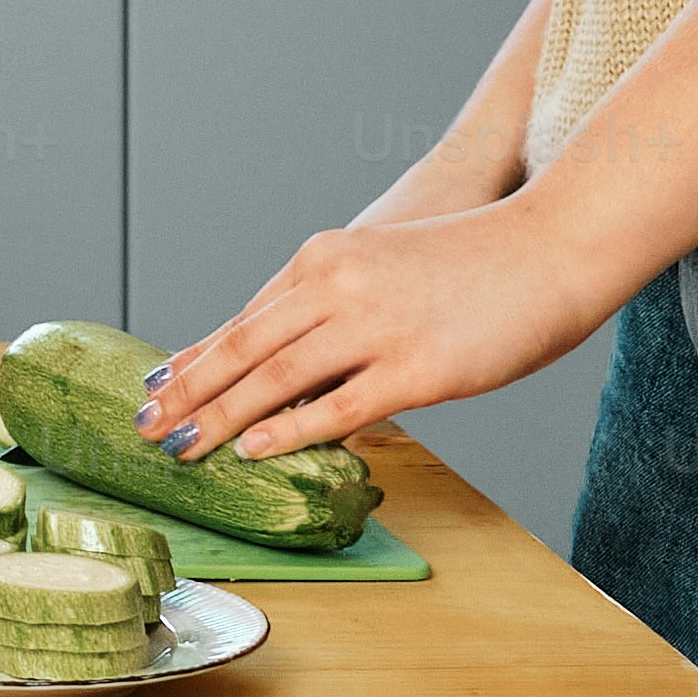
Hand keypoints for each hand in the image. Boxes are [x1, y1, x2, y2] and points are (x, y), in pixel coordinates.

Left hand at [140, 199, 630, 467]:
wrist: (552, 247)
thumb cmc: (477, 261)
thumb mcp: (386, 263)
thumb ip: (338, 302)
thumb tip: (298, 354)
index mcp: (326, 258)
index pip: (246, 317)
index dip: (198, 356)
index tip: (158, 385)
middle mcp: (337, 286)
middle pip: (244, 346)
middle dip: (189, 390)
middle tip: (144, 425)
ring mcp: (374, 327)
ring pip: (275, 378)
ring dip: (220, 416)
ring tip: (179, 446)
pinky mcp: (416, 369)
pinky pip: (336, 407)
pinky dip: (288, 430)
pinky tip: (252, 449)